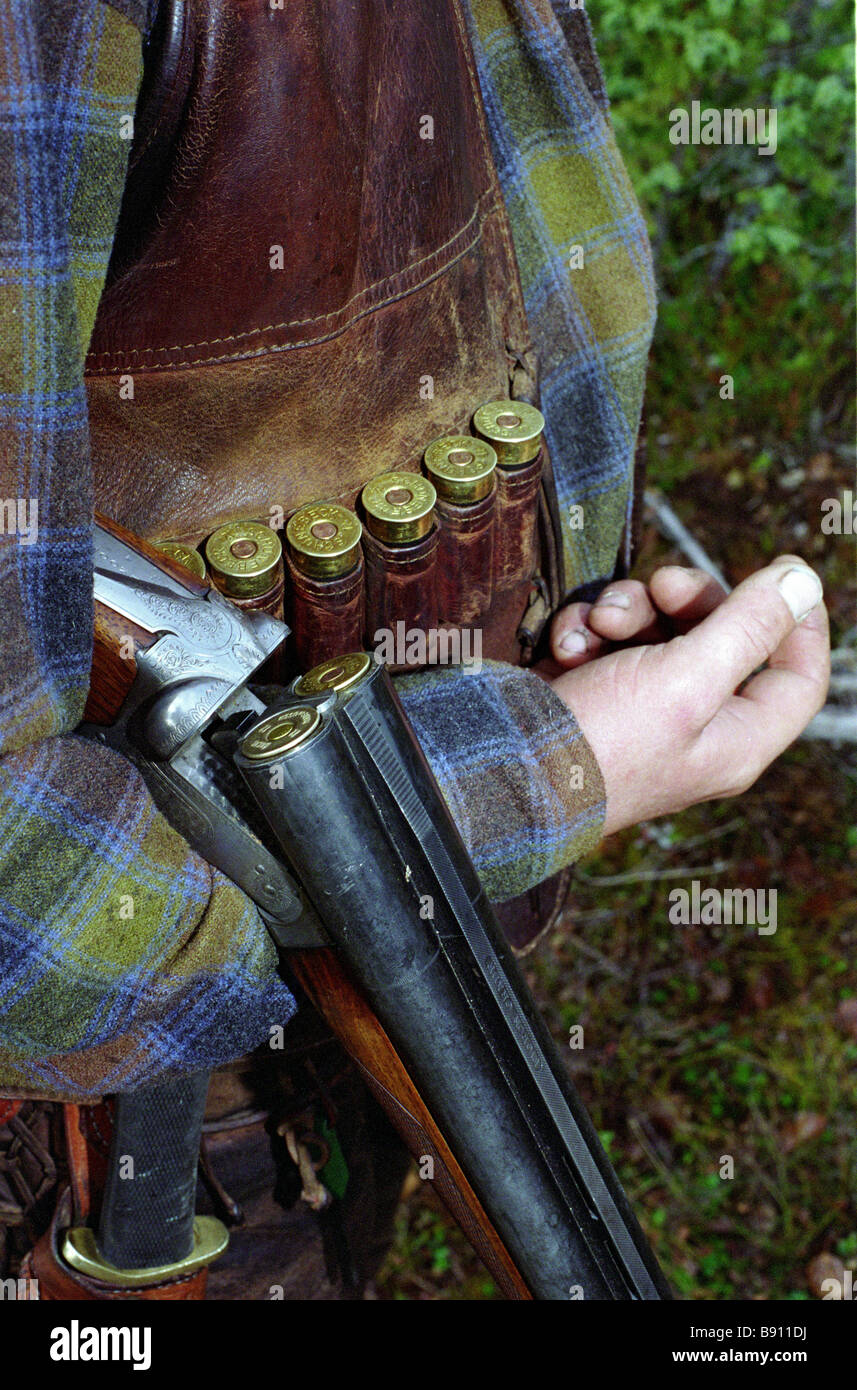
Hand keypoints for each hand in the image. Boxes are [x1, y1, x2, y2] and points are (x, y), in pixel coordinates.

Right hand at [545, 558, 829, 835]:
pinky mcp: (592, 691)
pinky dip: (585, 629)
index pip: (797, 677)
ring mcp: (640, 708)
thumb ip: (747, 627)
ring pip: (657, 627)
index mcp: (736, 739)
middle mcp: (694, 725)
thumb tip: (803, 579)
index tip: (780, 572)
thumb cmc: (600, 744)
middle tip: (661, 586)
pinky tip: (564, 647)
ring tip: (595, 624)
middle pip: (724, 635)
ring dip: (625, 609)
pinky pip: (605, 638)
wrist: (501, 771)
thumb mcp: (685, 680)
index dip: (798, 623)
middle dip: (688, 599)